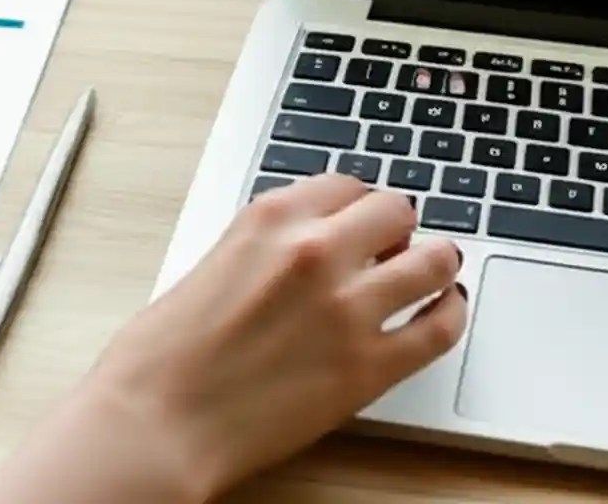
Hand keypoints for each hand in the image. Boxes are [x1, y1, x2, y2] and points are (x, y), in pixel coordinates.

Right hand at [0, 175, 467, 503]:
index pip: (344, 185)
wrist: (156, 421)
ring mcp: (349, 308)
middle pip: (395, 210)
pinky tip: (445, 312)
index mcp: (269, 219)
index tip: (361, 219)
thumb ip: (260, 249)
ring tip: (436, 274)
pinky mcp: (369, 368)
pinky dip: (451, 315)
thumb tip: (291, 256)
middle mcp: (316, 252)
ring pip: (434, 261)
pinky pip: (440, 328)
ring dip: (437, 263)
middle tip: (395, 246)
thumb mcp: (207, 266)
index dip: (358, 204)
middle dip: (398, 227)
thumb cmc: (159, 356)